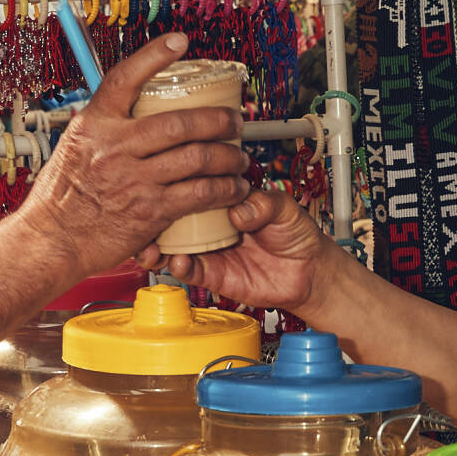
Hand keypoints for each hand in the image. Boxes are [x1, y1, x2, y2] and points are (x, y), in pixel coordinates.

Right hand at [21, 34, 250, 273]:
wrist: (50, 241)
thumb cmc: (61, 198)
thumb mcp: (74, 148)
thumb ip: (104, 129)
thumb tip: (130, 112)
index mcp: (94, 125)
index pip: (124, 78)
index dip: (154, 56)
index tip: (179, 42)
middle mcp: (115, 147)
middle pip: (180, 122)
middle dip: (219, 120)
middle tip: (235, 121)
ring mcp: (134, 179)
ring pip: (198, 158)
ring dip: (229, 157)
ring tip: (240, 158)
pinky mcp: (150, 210)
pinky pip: (199, 194)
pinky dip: (224, 190)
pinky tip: (234, 188)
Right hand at [157, 186, 338, 313]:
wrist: (309, 271)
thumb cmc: (296, 233)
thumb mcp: (285, 207)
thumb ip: (264, 203)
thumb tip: (239, 209)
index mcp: (225, 200)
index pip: (194, 188)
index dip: (176, 185)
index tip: (163, 181)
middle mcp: (212, 224)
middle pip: (174, 217)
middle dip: (155, 217)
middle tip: (146, 214)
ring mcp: (210, 249)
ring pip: (173, 246)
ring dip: (158, 246)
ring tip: (153, 245)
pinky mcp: (214, 274)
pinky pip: (191, 271)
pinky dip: (180, 267)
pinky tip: (178, 262)